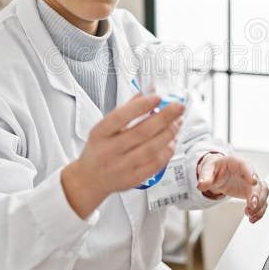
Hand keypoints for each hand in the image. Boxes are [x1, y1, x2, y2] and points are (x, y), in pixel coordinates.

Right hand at [62, 94, 184, 218]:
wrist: (90, 178)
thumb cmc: (100, 148)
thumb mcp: (105, 126)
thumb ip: (128, 107)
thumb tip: (150, 90)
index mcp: (100, 133)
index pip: (120, 117)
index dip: (140, 106)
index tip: (157, 97)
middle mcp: (109, 150)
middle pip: (141, 132)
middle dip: (164, 117)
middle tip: (178, 107)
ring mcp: (121, 166)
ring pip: (151, 149)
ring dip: (169, 133)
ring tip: (177, 122)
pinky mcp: (132, 179)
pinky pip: (155, 165)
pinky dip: (167, 151)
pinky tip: (172, 141)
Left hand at [196, 155, 268, 223]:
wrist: (219, 174)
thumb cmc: (216, 169)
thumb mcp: (208, 170)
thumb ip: (205, 177)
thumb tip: (202, 185)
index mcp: (237, 163)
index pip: (246, 166)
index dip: (250, 173)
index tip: (253, 181)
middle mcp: (248, 173)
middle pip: (258, 183)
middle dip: (257, 195)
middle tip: (251, 205)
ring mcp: (252, 184)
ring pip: (263, 193)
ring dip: (260, 205)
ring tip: (250, 215)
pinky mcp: (253, 193)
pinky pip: (262, 202)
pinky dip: (259, 211)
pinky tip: (252, 218)